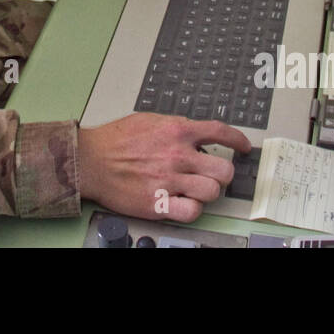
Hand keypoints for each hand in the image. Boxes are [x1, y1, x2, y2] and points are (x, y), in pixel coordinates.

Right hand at [78, 114, 251, 222]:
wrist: (90, 160)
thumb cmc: (114, 140)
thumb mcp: (149, 120)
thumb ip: (174, 126)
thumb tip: (194, 132)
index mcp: (176, 130)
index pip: (221, 132)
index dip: (238, 141)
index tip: (243, 147)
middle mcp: (177, 155)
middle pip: (224, 170)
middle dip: (223, 173)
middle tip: (214, 174)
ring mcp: (169, 180)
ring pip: (213, 192)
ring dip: (208, 192)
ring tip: (197, 189)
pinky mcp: (158, 203)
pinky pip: (192, 212)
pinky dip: (192, 209)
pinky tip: (183, 203)